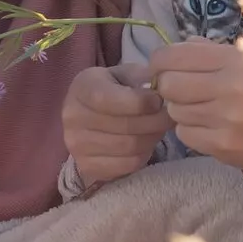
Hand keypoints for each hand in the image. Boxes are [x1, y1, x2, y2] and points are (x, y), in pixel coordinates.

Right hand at [62, 63, 171, 186]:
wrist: (89, 115)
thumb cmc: (113, 89)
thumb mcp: (125, 74)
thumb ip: (141, 79)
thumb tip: (160, 93)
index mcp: (81, 88)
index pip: (108, 99)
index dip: (139, 102)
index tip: (159, 100)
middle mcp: (72, 117)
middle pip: (123, 126)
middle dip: (154, 121)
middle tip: (169, 117)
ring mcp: (77, 145)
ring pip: (128, 147)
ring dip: (152, 138)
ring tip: (159, 128)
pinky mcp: (88, 167)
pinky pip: (127, 165)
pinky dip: (144, 155)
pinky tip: (146, 143)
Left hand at [149, 38, 242, 169]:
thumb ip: (207, 51)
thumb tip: (169, 54)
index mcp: (232, 60)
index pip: (173, 56)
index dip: (161, 62)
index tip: (163, 67)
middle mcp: (228, 87)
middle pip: (169, 85)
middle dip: (169, 87)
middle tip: (182, 90)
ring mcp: (225, 119)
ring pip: (175, 112)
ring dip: (181, 109)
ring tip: (202, 107)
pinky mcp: (224, 146)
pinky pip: (186, 135)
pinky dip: (191, 130)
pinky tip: (209, 125)